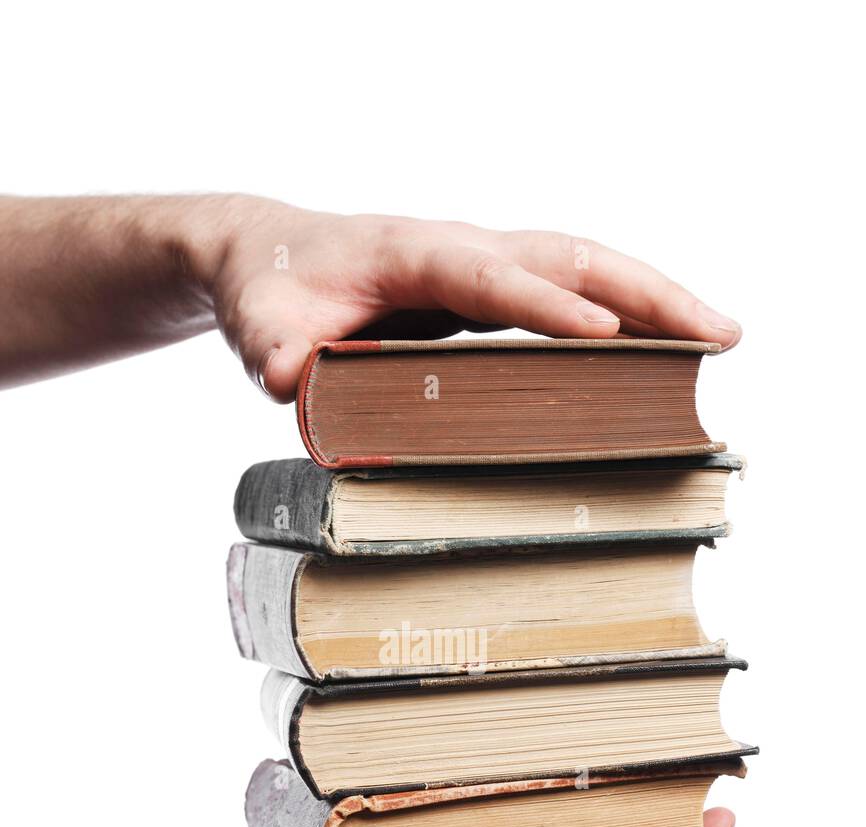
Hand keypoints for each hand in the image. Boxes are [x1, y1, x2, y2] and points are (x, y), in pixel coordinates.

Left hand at [189, 196, 742, 401]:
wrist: (271, 254)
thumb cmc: (271, 289)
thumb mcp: (260, 323)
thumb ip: (272, 348)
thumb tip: (288, 379)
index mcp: (410, 252)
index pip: (489, 275)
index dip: (546, 306)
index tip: (606, 338)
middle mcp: (461, 247)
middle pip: (567, 257)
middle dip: (645, 294)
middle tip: (719, 333)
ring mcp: (483, 263)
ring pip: (585, 266)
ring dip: (657, 300)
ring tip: (724, 338)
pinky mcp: (493, 288)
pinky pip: (572, 290)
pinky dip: (628, 313)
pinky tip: (671, 347)